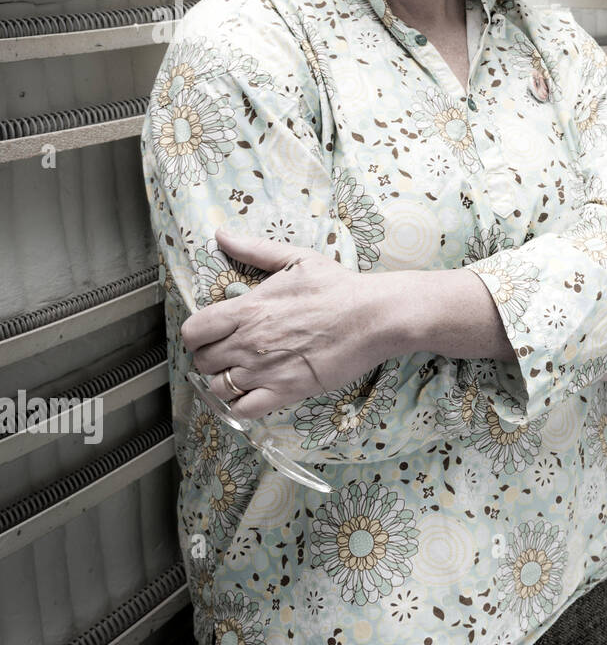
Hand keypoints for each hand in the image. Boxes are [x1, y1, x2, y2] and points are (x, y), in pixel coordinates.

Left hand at [181, 228, 388, 418]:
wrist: (374, 317)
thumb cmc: (339, 287)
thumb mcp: (296, 259)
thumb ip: (254, 249)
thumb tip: (221, 234)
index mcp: (247, 310)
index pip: (194, 331)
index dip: (196, 335)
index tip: (210, 334)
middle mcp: (248, 343)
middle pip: (202, 362)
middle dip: (211, 357)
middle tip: (230, 353)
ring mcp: (265, 371)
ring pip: (218, 388)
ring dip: (225, 382)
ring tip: (242, 374)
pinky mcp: (285, 391)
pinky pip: (243, 410)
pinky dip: (242, 405)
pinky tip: (254, 393)